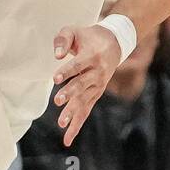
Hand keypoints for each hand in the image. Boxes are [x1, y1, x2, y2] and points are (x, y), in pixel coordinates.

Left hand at [52, 23, 121, 145]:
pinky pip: (86, 111)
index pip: (78, 64)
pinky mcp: (95, 94)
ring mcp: (98, 85)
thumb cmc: (89, 37)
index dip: (67, 71)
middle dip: (70, 93)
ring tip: (61, 123)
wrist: (114, 43)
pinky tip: (67, 138)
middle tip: (57, 100)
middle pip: (82, 84)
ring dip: (73, 112)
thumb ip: (63, 40)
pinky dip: (77, 124)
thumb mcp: (74, 30)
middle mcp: (97, 73)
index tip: (55, 78)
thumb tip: (56, 55)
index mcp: (93, 56)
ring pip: (84, 101)